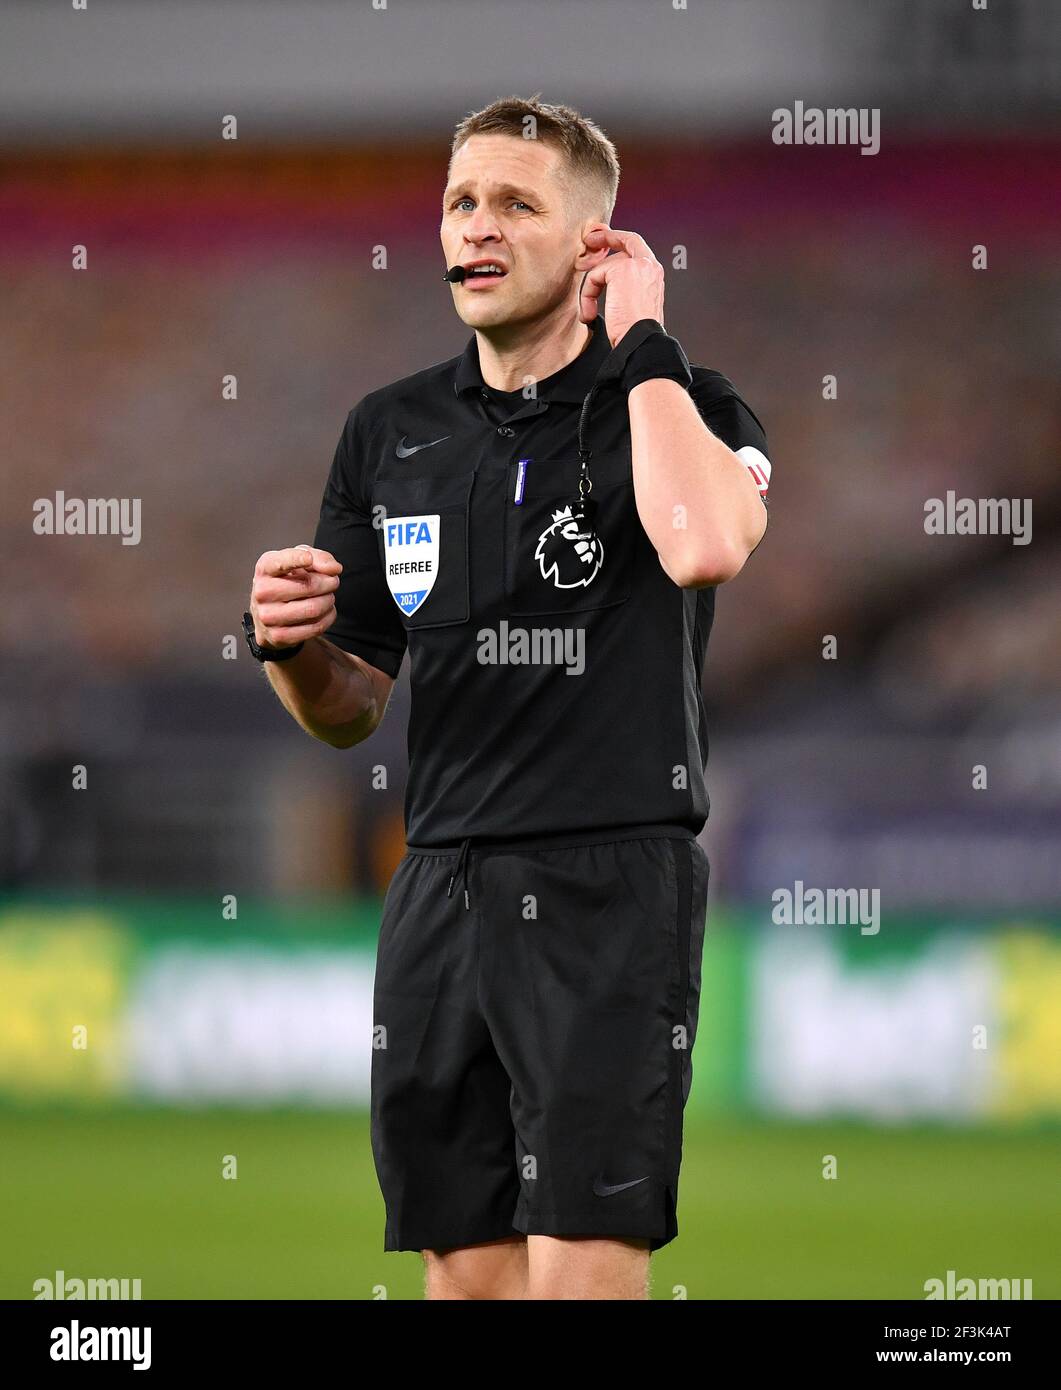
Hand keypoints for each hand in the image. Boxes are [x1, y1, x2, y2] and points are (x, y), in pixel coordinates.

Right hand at [250, 545, 342, 648]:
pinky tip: (325, 611)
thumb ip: (319, 558)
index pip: (280, 563)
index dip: (296, 559)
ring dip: (329, 601)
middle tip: (333, 582)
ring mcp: (268, 616)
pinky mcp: (279, 636)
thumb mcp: (299, 562)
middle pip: (308, 586)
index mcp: (265, 569)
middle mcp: (262, 592)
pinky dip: (328, 617)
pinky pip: (316, 627)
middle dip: (329, 583)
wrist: (268, 616)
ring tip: (328, 597)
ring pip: (314, 608)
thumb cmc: (287, 582)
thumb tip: (333, 569)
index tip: (308, 559)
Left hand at [579, 227, 664, 348]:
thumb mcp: (635, 306)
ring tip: (590, 311)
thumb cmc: (636, 334)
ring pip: (604, 266)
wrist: (641, 343)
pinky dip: (587, 295)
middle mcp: (650, 265)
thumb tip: (606, 280)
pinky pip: (595, 275)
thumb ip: (627, 286)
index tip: (602, 238)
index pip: (636, 245)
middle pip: (623, 243)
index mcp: (655, 274)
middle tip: (588, 242)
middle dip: (603, 241)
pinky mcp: (622, 270)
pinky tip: (590, 313)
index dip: (618, 238)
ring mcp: (637, 265)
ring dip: (591, 289)